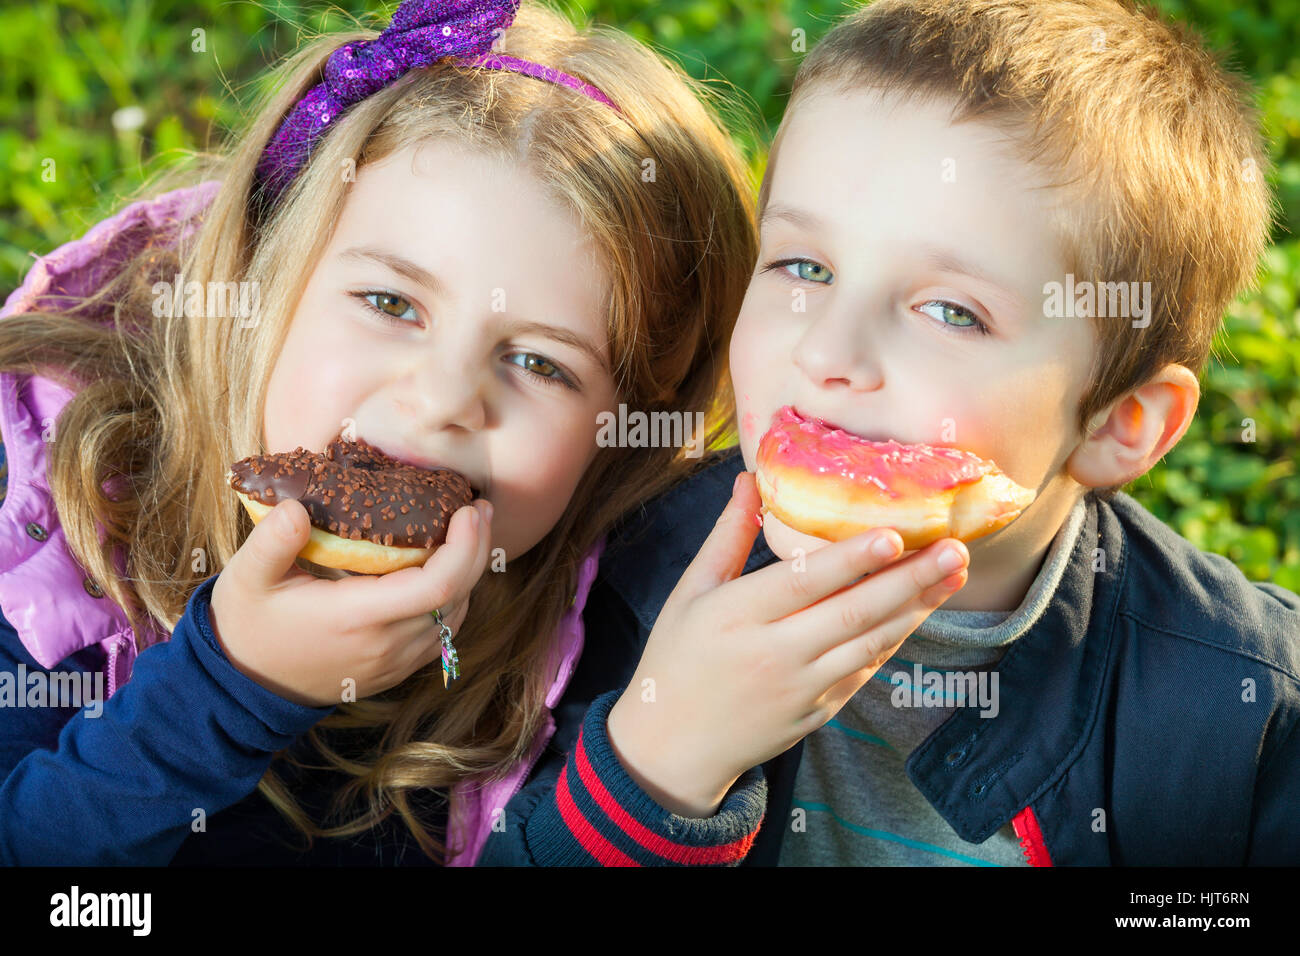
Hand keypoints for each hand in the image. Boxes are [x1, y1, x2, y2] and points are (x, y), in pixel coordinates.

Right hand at [208, 496, 492, 706]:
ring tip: (468, 531)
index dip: (464, 547)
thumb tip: (295, 506)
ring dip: (470, 574)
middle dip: (477, 549)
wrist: (244, 686)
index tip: (467, 510)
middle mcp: (386, 643)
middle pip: (457, 597)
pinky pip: (442, 634)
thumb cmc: (248, 623)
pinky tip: (448, 569)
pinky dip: (455, 600)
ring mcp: (395, 661)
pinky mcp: (396, 669)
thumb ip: (271, 542)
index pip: (436, 586)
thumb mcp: (247, 578)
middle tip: (478, 508)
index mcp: (356, 617)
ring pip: (456, 616)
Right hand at [606, 471, 968, 816]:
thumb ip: (727, 536)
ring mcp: (801, 688)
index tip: (895, 536)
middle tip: (956, 550)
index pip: (804, 582)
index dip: (852, 560)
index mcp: (737, 616)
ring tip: (953, 575)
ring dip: (916, 608)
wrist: (672, 747)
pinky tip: (919, 611)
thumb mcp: (690, 592)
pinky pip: (865, 671)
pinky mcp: (818, 712)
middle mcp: (774, 654)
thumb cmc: (676, 658)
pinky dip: (894, 640)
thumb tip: (750, 479)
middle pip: (853, 613)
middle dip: (910, 580)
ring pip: (870, 644)